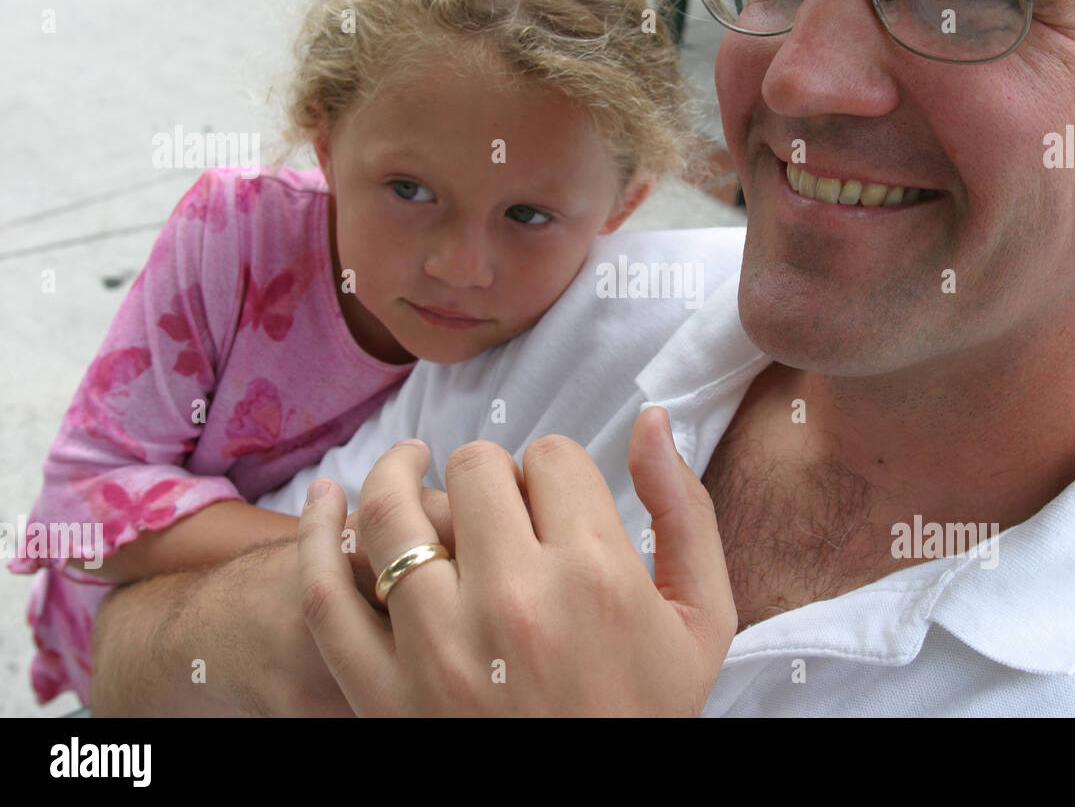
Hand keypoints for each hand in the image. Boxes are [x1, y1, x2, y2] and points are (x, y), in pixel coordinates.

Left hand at [297, 409, 736, 715]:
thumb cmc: (646, 714)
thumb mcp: (701, 619)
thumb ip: (684, 513)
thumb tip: (653, 419)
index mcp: (595, 578)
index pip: (552, 459)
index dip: (555, 472)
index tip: (555, 504)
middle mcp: (513, 602)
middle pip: (476, 469)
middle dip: (492, 477)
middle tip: (501, 512)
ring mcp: (437, 648)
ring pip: (392, 510)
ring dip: (400, 476)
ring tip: (410, 470)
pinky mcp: (381, 692)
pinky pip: (323, 593)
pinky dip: (314, 534)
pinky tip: (326, 499)